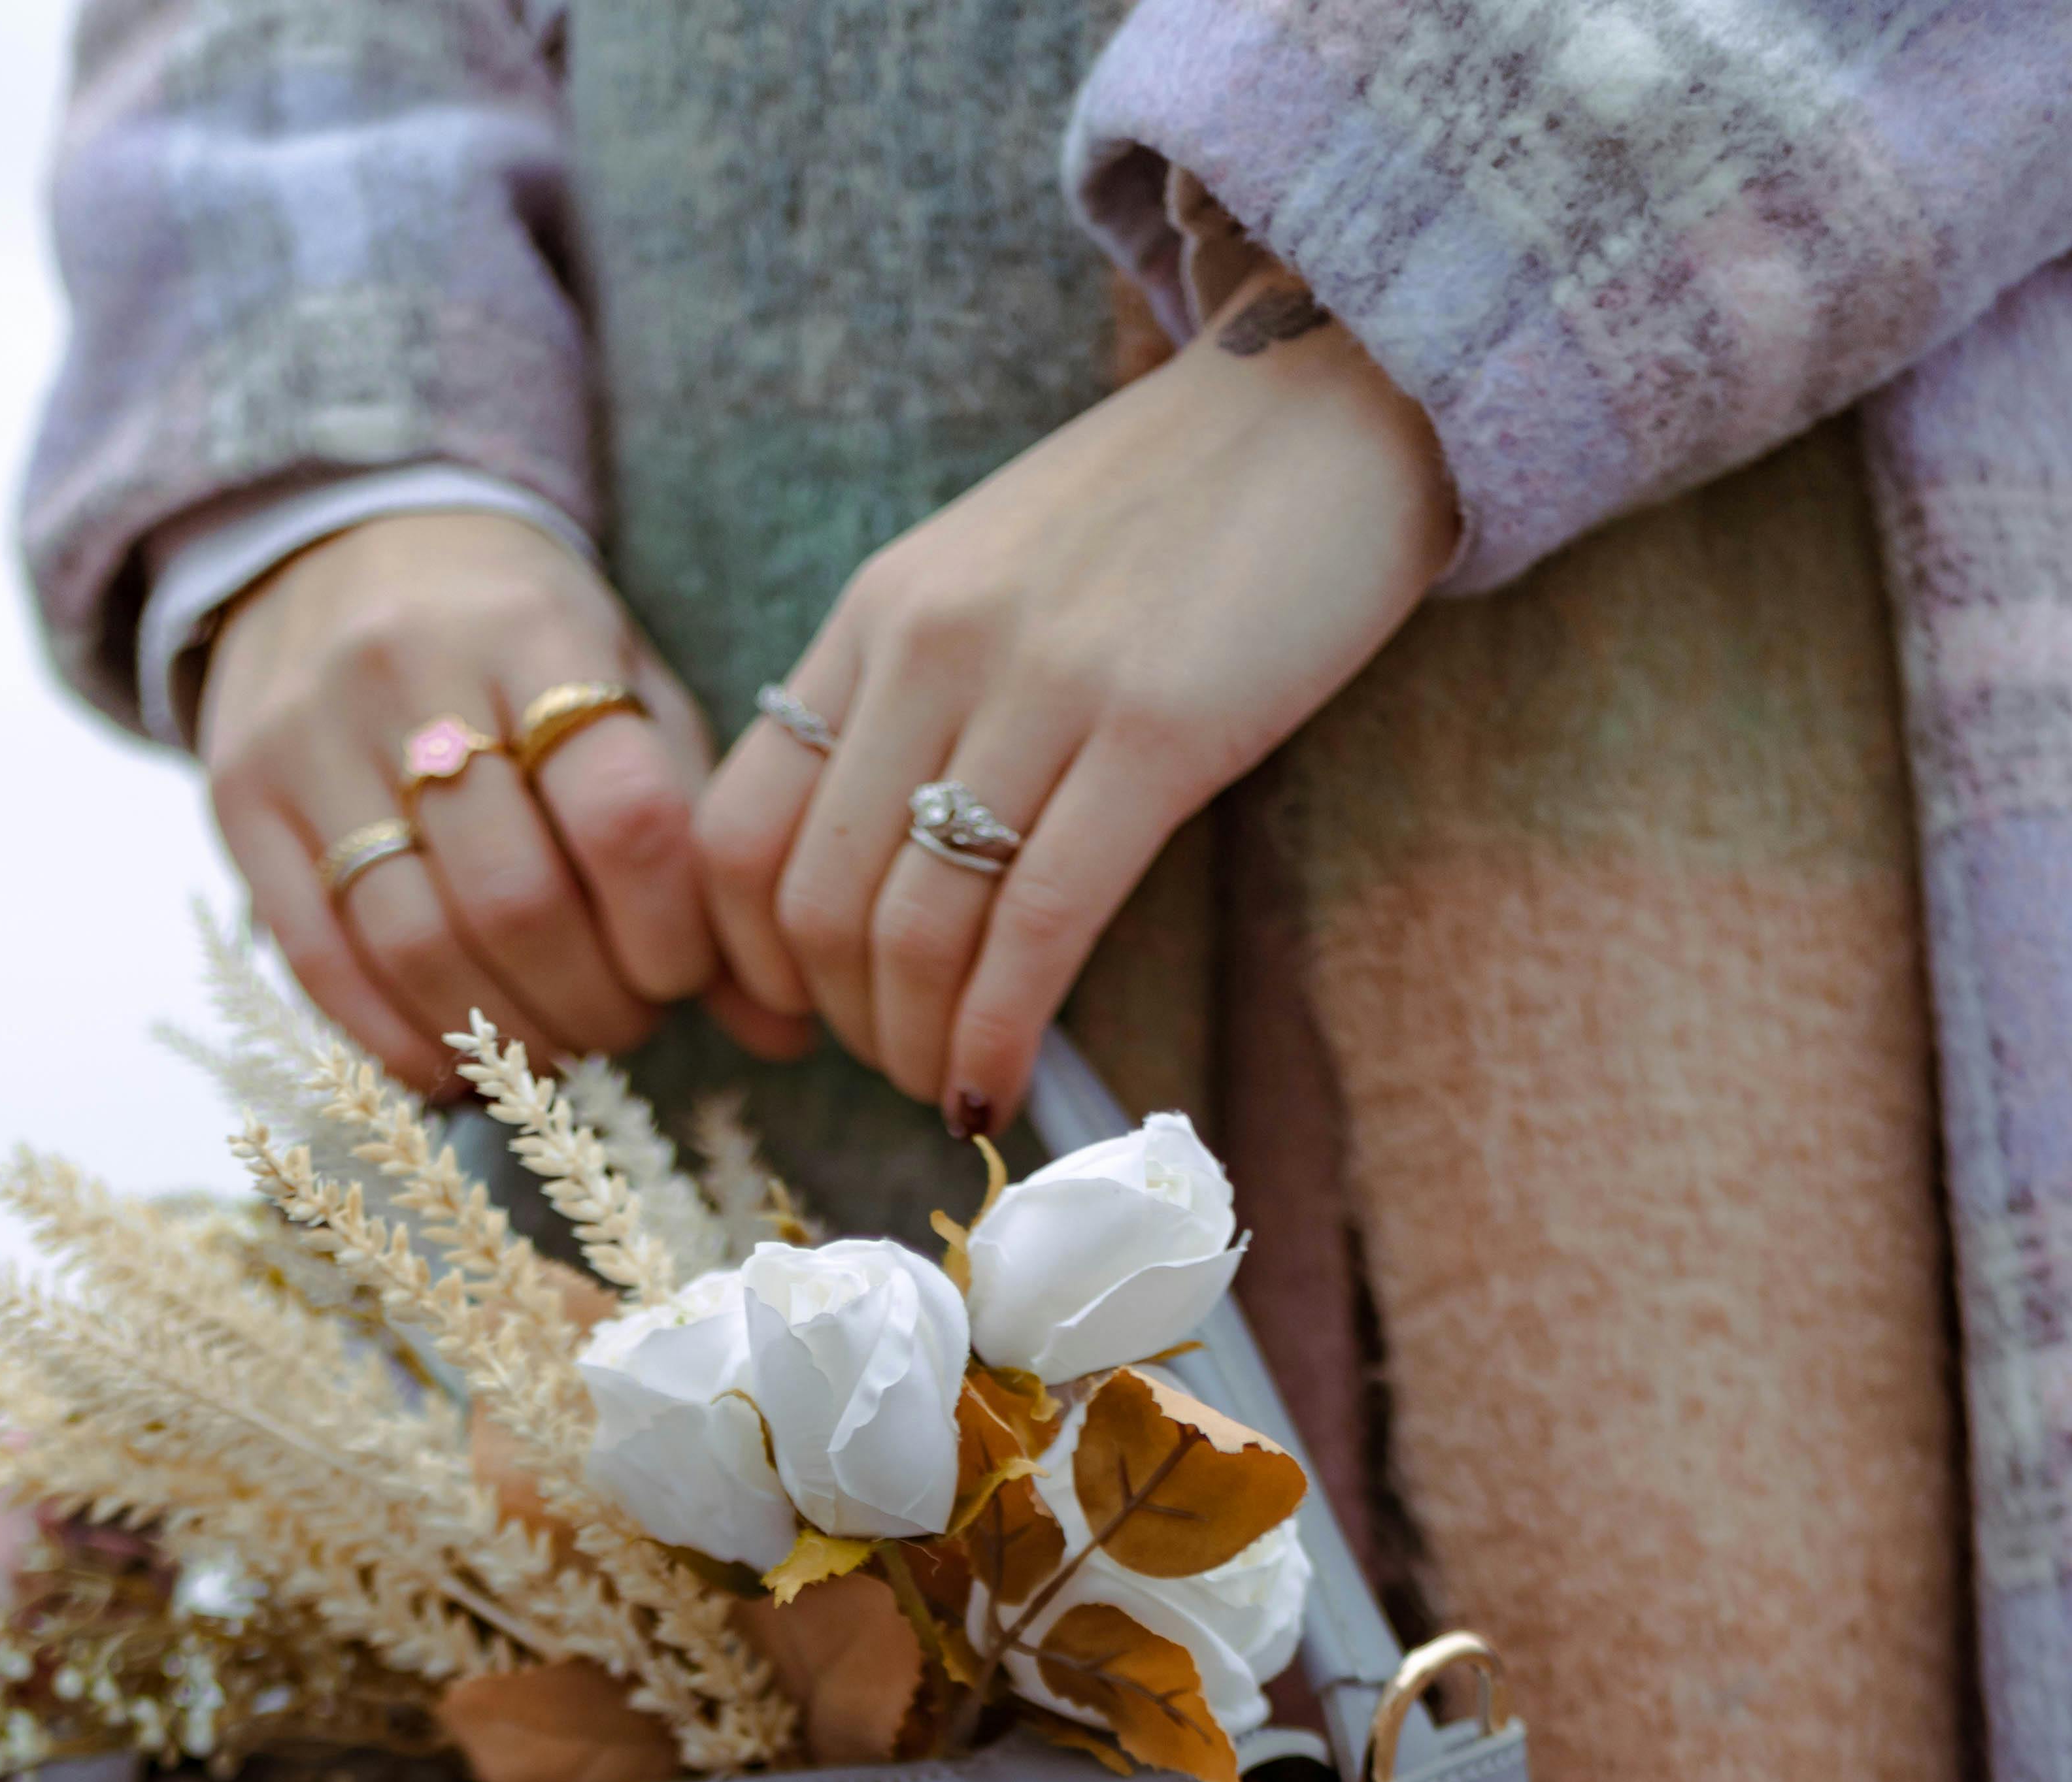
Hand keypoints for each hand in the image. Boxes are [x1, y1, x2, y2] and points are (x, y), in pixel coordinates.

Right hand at [201, 510, 806, 1091]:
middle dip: (593, 1002)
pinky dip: (396, 1039)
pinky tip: (452, 1068)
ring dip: (501, 1032)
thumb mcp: (627, 691)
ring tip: (550, 1045)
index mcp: (536, 628)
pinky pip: (321, 959)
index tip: (683, 972)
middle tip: (623, 1023)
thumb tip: (783, 1030)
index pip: (625, 816)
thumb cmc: (518, 642)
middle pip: (517, 900)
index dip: (671, 933)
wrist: (339, 534)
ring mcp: (310, 736)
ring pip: (417, 943)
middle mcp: (410, 670)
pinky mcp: (241, 798)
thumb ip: (700, 843)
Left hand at [694, 303, 1453, 1129]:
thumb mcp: (990, 582)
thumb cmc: (1169, 512)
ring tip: (951, 1090)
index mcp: (878, 615)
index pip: (739, 830)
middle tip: (898, 1069)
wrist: (1332, 395)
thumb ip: (915, 704)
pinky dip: (999, 1039)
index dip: (750, 964)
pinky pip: (1037, 928)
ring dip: (919, 1050)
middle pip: (816, 904)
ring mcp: (1041, 686)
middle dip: (844, 1028)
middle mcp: (931, 646)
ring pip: (916, 932)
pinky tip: (998, 1095)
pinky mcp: (1155, 733)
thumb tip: (870, 876)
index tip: (802, 1022)